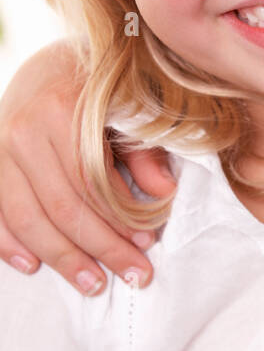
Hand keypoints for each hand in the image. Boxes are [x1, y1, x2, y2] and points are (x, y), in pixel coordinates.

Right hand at [0, 43, 175, 293]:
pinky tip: (33, 266)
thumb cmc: (98, 93)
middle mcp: (23, 129)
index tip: (148, 244)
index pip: (92, 181)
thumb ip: (144, 151)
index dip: (121, 218)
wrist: (46, 67)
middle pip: (62, 205)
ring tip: (92, 284)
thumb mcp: (129, 110)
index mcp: (62, 108)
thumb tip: (162, 193)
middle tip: (133, 276)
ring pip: (27, 217)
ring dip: (61, 257)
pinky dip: (9, 244)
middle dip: (100, 247)